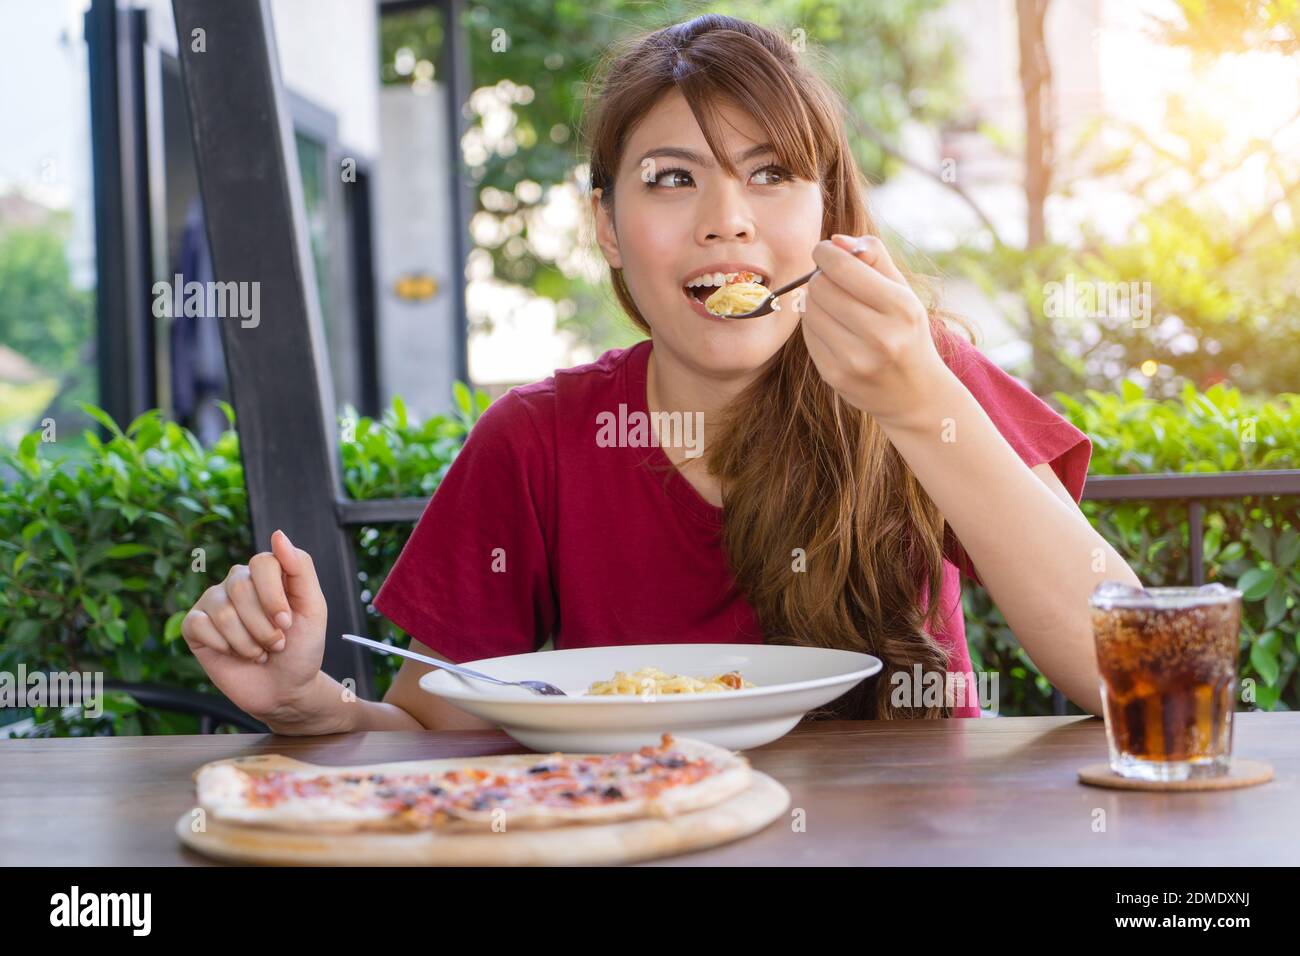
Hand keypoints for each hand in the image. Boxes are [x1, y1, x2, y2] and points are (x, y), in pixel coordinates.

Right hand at [180, 529, 327, 722]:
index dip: (274, 597)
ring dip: (247, 642)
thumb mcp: (313, 608)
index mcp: (267, 572)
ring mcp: (213, 601)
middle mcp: (237, 581)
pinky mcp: (194, 626)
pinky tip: (234, 654)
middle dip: (263, 626)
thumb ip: (300, 568)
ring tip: (259, 652)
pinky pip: (200, 626)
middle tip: (276, 643)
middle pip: (241, 588)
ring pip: (223, 611)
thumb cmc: (301, 648)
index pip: (262, 562)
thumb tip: (277, 535)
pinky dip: (224, 646)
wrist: (285, 689)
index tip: (287, 623)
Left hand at [800, 233, 952, 426]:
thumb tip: (835, 240)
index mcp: (900, 307)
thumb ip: (874, 257)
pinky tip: (835, 330)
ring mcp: (854, 360)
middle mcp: (879, 336)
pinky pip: (808, 336)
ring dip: (816, 302)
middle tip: (833, 282)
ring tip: (836, 308)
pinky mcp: (834, 376)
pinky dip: (816, 326)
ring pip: (808, 311)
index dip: (825, 253)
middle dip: (821, 278)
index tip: (826, 252)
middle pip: (819, 287)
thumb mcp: (903, 291)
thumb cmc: (906, 331)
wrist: (915, 393)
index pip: (840, 267)